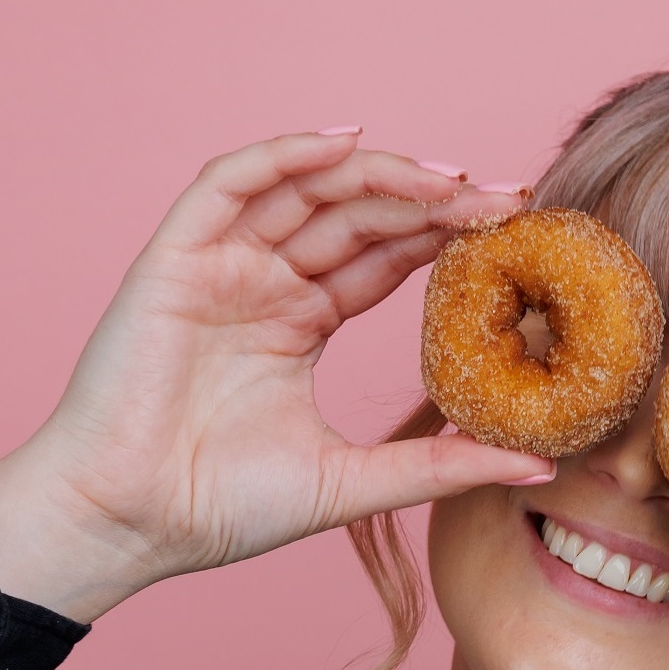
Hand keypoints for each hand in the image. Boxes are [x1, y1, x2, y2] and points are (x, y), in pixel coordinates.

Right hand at [0, 130, 551, 621]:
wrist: (127, 526)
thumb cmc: (221, 509)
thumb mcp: (354, 480)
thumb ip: (442, 465)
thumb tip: (541, 463)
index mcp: (300, 324)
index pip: (385, 259)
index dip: (445, 237)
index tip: (514, 229)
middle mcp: (264, 285)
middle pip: (359, 218)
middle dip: (431, 201)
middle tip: (503, 198)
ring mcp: (221, 267)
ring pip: (307, 190)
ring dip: (379, 174)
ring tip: (450, 177)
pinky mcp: (176, 258)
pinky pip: (231, 183)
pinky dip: (286, 155)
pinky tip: (350, 143)